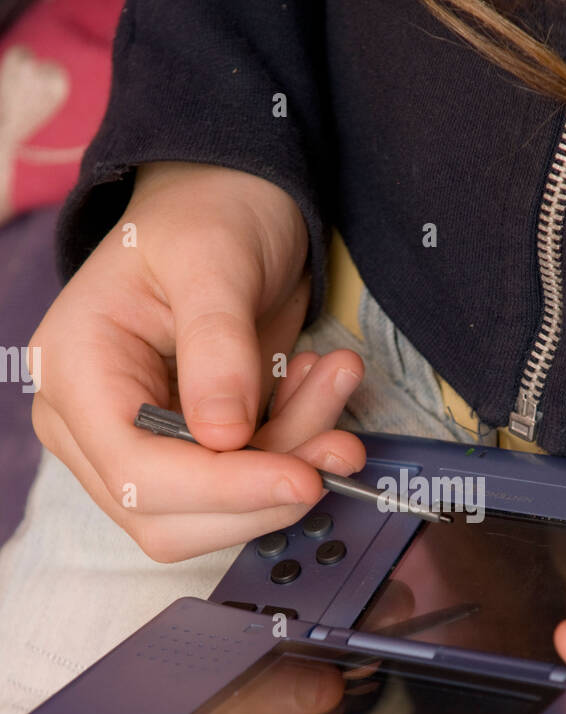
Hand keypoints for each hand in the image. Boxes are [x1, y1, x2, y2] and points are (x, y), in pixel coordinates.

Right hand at [29, 161, 364, 559]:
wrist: (228, 197)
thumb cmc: (207, 212)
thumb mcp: (216, 259)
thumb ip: (218, 347)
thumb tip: (225, 439)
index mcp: (76, 371)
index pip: (137, 472)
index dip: (221, 489)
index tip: (302, 478)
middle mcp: (92, 422)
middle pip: (171, 516)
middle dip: (264, 489)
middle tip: (342, 442)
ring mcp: (138, 442)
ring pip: (216, 512)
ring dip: (291, 462)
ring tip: (337, 379)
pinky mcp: (189, 451)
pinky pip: (245, 485)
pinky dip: (295, 447)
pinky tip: (319, 385)